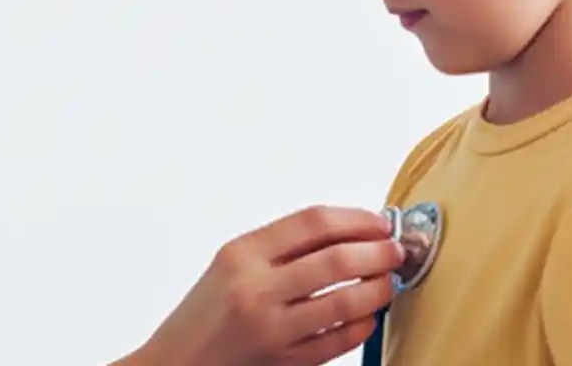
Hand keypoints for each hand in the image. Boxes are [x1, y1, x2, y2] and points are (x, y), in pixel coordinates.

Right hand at [118, 206, 403, 365]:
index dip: (356, 218)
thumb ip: (280, 248)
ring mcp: (271, 329)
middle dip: (378, 252)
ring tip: (388, 282)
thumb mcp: (230, 265)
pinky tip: (368, 316)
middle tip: (394, 250)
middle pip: (336, 259)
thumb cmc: (204, 314)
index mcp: (241, 254)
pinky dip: (363, 325)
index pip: (312, 222)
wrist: (177, 362)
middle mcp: (255, 289)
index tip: (379, 222)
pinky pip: (339, 341)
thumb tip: (345, 232)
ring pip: (345, 302)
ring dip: (378, 289)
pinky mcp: (284, 362)